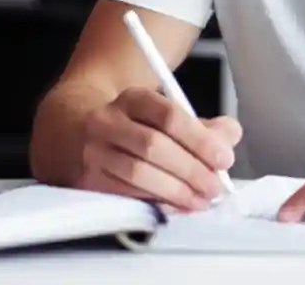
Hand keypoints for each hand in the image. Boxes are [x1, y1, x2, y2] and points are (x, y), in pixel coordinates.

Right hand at [76, 87, 241, 211]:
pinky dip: (156, 203)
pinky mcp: (86, 180)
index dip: (200, 139)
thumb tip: (230, 138)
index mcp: (133, 99)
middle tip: (215, 187)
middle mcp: (107, 121)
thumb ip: (203, 125)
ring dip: (176, 191)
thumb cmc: (135, 125)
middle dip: (191, 170)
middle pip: (153, 146)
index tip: (224, 158)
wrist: (74, 131)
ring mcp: (92, 151)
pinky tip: (177, 206)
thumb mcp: (165, 113)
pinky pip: (124, 194)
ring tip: (201, 200)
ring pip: (137, 173)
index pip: (168, 115)